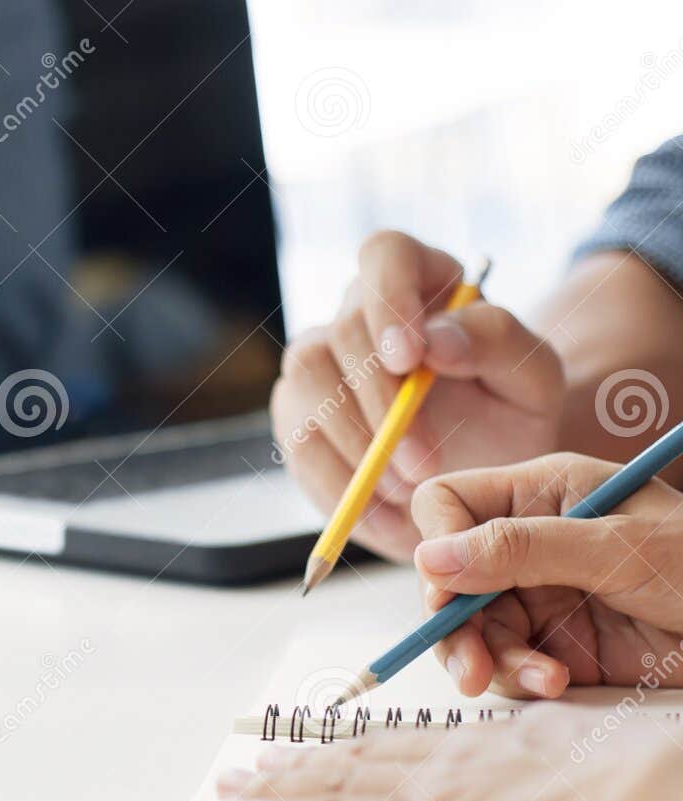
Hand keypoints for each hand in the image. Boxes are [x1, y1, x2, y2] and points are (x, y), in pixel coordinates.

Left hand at [217, 708, 682, 800]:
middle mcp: (452, 757)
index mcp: (502, 742)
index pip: (415, 745)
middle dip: (305, 765)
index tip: (336, 747)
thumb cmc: (653, 783)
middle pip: (359, 759)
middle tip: (260, 767)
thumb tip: (569, 783)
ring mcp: (424, 789)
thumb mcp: (605, 758)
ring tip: (236, 791)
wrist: (654, 793)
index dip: (366, 746)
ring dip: (275, 788)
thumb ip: (566, 768)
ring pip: (328, 784)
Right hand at [269, 231, 565, 560]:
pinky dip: (339, 487)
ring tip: (410, 492)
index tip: (410, 358)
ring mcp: (317, 365)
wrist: (484, 472)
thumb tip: (435, 339)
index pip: (384, 256)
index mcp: (419, 280)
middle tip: (425, 465)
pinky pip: (297, 446)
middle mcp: (356, 314)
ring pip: (305, 386)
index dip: (388, 300)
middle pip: (340, 334)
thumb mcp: (534, 379)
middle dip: (381, 406)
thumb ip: (496, 342)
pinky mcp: (297, 420)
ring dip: (357, 448)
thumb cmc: (512, 415)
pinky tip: (385, 514)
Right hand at [412, 453, 682, 697]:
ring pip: (471, 630)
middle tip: (472, 668)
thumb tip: (431, 559)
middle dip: (456, 626)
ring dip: (492, 660)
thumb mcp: (619, 550)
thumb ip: (523, 549)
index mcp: (543, 493)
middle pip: (449, 580)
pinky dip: (521, 680)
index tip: (446, 594)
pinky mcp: (555, 646)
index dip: (438, 546)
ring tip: (541, 680)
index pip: (449, 506)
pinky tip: (560, 683)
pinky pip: (506, 665)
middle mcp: (530, 542)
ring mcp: (540, 596)